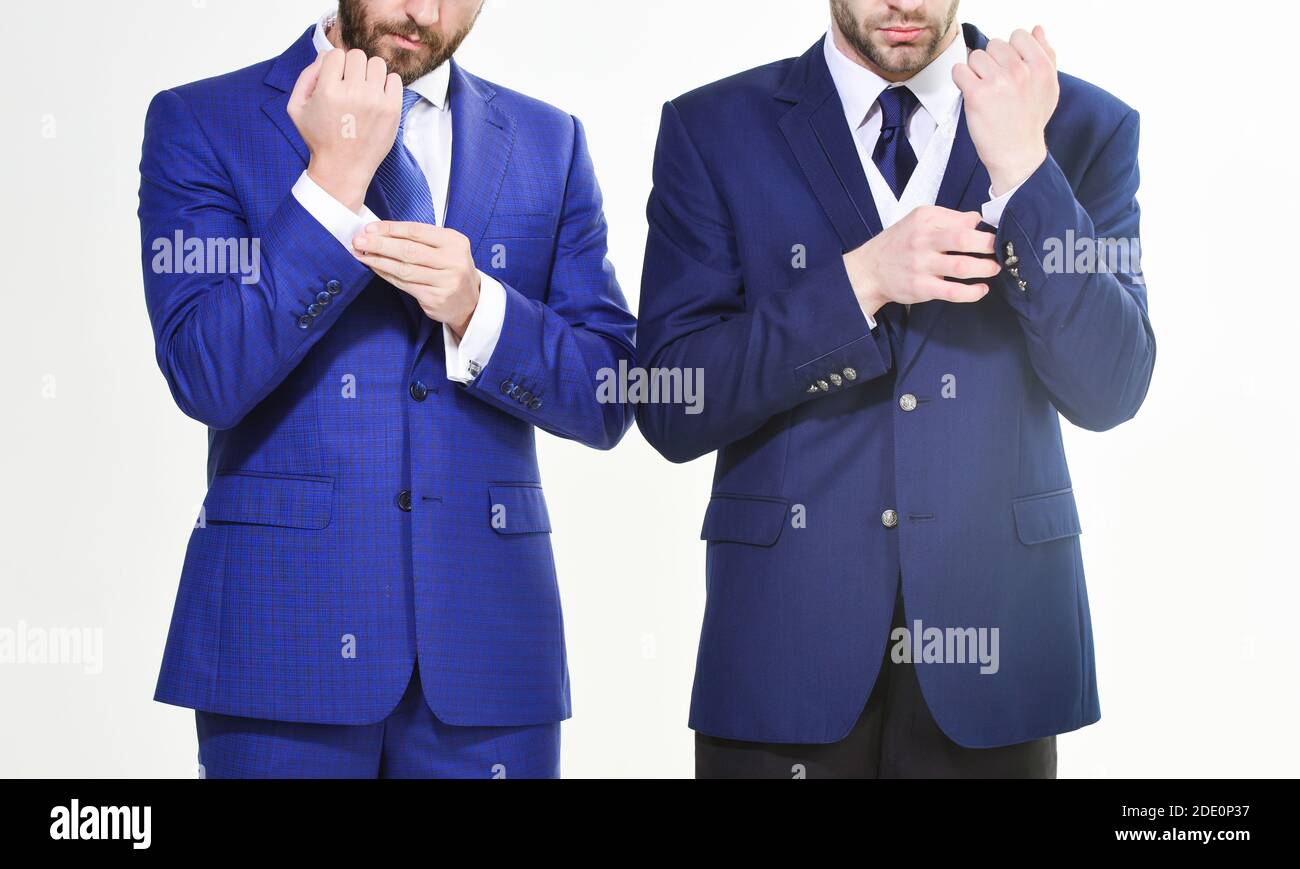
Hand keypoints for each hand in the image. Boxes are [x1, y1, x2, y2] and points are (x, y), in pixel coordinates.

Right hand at [288, 48, 401, 211]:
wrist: (342, 168)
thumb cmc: (319, 139)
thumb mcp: (297, 107)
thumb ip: (307, 76)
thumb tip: (326, 54)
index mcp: (328, 90)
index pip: (336, 54)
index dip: (334, 65)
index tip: (335, 80)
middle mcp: (353, 93)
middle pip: (357, 56)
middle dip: (351, 68)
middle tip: (349, 86)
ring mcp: (375, 101)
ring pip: (377, 64)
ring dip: (370, 73)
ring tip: (364, 90)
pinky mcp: (392, 109)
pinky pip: (395, 79)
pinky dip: (387, 84)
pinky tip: (377, 97)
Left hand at [352, 221, 480, 335]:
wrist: (470, 302)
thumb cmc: (451, 269)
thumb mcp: (445, 248)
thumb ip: (420, 239)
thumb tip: (381, 232)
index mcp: (454, 241)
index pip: (416, 231)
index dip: (390, 229)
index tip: (370, 228)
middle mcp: (453, 261)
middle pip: (408, 250)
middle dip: (380, 244)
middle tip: (359, 240)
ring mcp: (445, 282)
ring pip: (404, 269)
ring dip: (379, 261)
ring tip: (361, 254)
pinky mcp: (435, 298)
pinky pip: (404, 284)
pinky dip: (386, 275)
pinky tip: (375, 268)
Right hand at [842, 206, 999, 316]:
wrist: (869, 270)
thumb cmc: (897, 244)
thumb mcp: (917, 220)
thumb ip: (947, 217)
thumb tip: (976, 219)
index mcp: (925, 219)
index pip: (962, 220)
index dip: (983, 229)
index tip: (995, 235)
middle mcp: (923, 240)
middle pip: (964, 239)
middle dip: (989, 244)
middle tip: (1000, 250)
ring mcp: (922, 265)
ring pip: (962, 265)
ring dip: (985, 267)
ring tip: (994, 268)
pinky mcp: (922, 287)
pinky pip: (953, 291)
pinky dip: (972, 292)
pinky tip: (981, 289)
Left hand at [953, 26, 1059, 195]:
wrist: (1017, 155)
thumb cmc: (1031, 121)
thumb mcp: (1049, 87)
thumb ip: (1046, 55)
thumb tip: (1036, 29)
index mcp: (1041, 67)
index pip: (1018, 35)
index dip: (1009, 51)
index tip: (1009, 69)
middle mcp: (1020, 71)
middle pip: (994, 45)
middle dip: (992, 62)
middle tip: (996, 85)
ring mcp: (998, 82)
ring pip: (976, 56)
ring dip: (975, 72)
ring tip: (985, 91)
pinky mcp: (977, 95)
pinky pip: (959, 70)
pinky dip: (960, 79)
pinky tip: (970, 92)